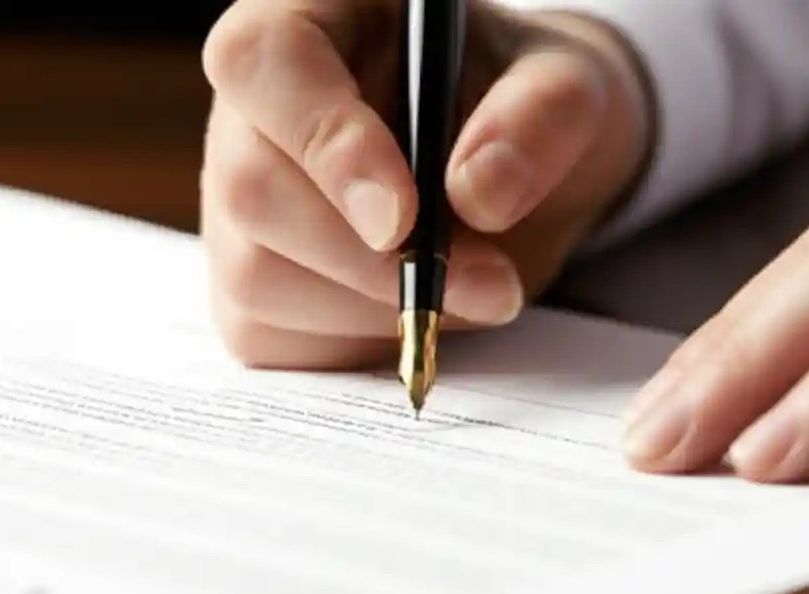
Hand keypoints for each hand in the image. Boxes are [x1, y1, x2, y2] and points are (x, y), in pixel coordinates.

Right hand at [199, 0, 649, 368]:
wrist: (515, 176)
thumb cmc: (525, 110)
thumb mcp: (571, 89)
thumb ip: (541, 118)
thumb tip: (478, 192)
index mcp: (311, 18)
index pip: (264, 61)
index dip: (324, 142)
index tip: (402, 219)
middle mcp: (253, 111)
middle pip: (252, 188)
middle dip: (372, 260)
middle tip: (489, 284)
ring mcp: (238, 203)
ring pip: (256, 276)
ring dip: (376, 310)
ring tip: (472, 289)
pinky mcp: (248, 287)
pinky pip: (270, 337)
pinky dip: (355, 346)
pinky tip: (420, 313)